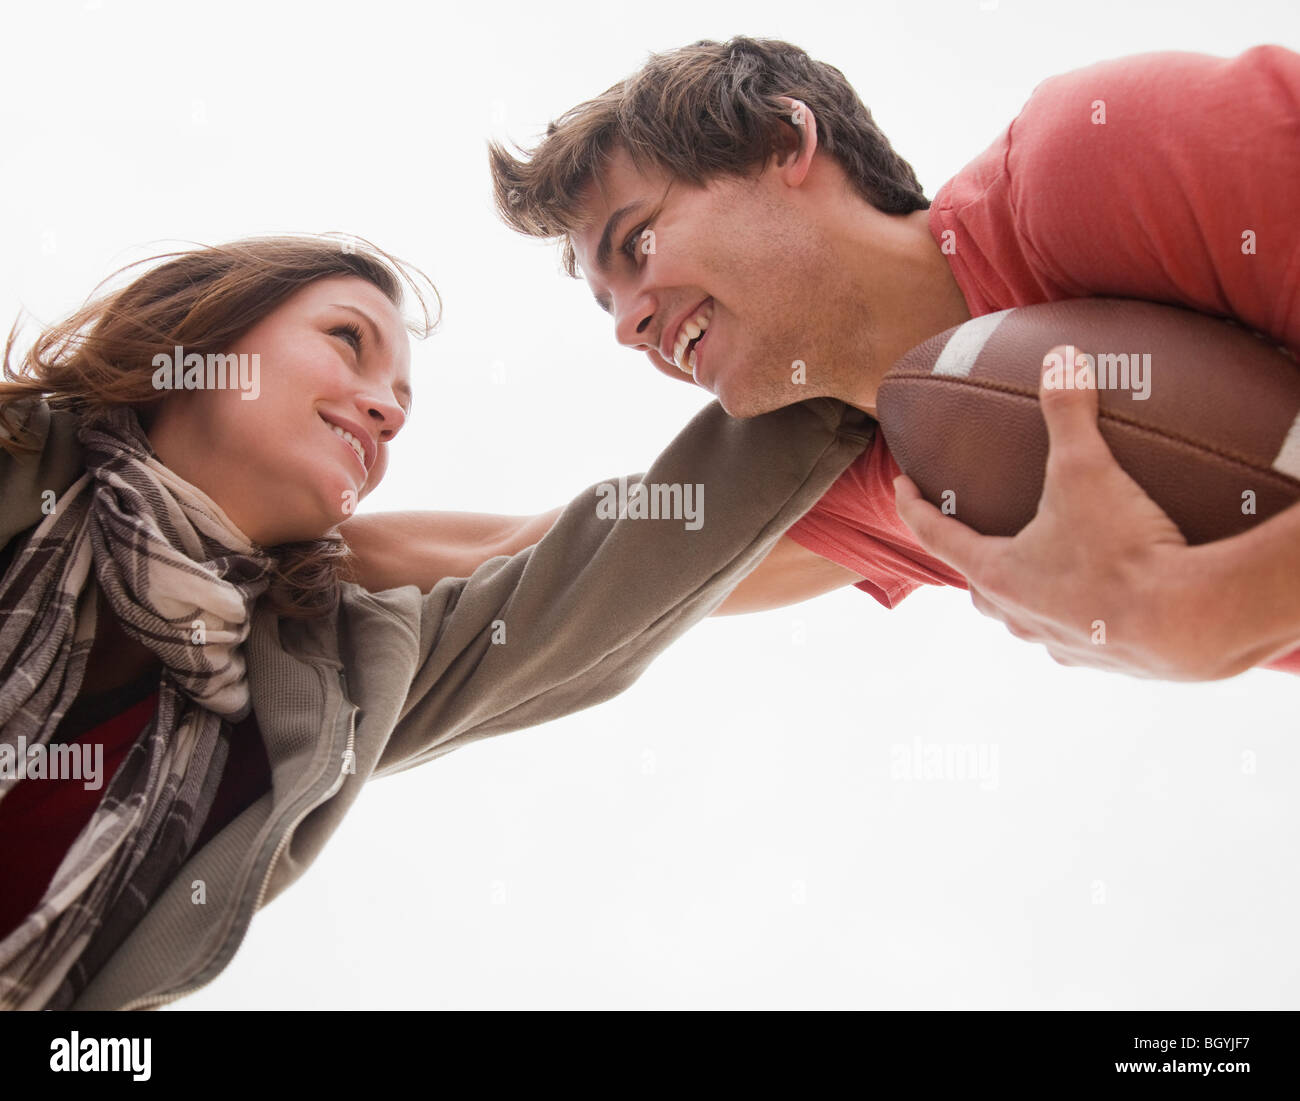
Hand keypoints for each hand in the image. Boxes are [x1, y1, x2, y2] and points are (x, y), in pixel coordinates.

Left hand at [891, 344, 1245, 679]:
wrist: (1188, 623)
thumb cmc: (1123, 549)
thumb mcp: (1087, 470)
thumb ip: (1069, 412)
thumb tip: (1061, 359)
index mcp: (998, 573)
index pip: (936, 536)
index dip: (913, 507)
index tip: (900, 486)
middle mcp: (1019, 615)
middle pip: (978, 587)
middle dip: (970, 559)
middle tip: (971, 535)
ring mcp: (1058, 643)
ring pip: (1022, 619)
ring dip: (1021, 595)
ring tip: (1037, 569)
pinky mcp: (1103, 662)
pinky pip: (1074, 637)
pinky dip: (1075, 617)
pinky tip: (1099, 602)